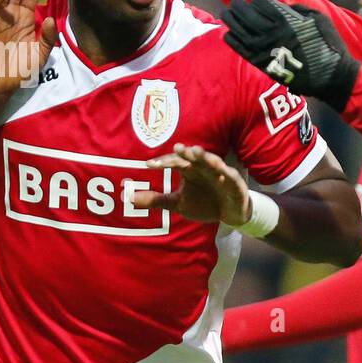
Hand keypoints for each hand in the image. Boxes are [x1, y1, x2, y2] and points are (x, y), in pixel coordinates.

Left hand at [133, 143, 250, 225]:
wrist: (231, 214)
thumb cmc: (205, 204)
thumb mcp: (178, 204)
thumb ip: (155, 199)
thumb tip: (126, 197)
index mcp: (189, 170)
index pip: (174, 162)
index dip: (163, 162)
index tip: (148, 165)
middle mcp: (203, 167)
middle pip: (193, 157)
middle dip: (185, 152)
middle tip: (176, 148)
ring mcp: (220, 173)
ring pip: (212, 161)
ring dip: (205, 156)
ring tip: (196, 152)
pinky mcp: (234, 182)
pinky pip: (230, 175)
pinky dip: (225, 172)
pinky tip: (221, 169)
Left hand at [222, 0, 360, 111]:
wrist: (331, 77)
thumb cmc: (328, 45)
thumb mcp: (318, 19)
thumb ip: (298, 10)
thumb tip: (281, 6)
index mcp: (286, 20)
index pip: (261, 2)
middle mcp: (273, 34)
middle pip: (246, 14)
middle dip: (238, 5)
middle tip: (235, 2)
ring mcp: (266, 50)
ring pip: (240, 31)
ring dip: (230, 20)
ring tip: (226, 13)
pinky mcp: (263, 65)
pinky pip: (241, 50)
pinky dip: (232, 41)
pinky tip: (228, 33)